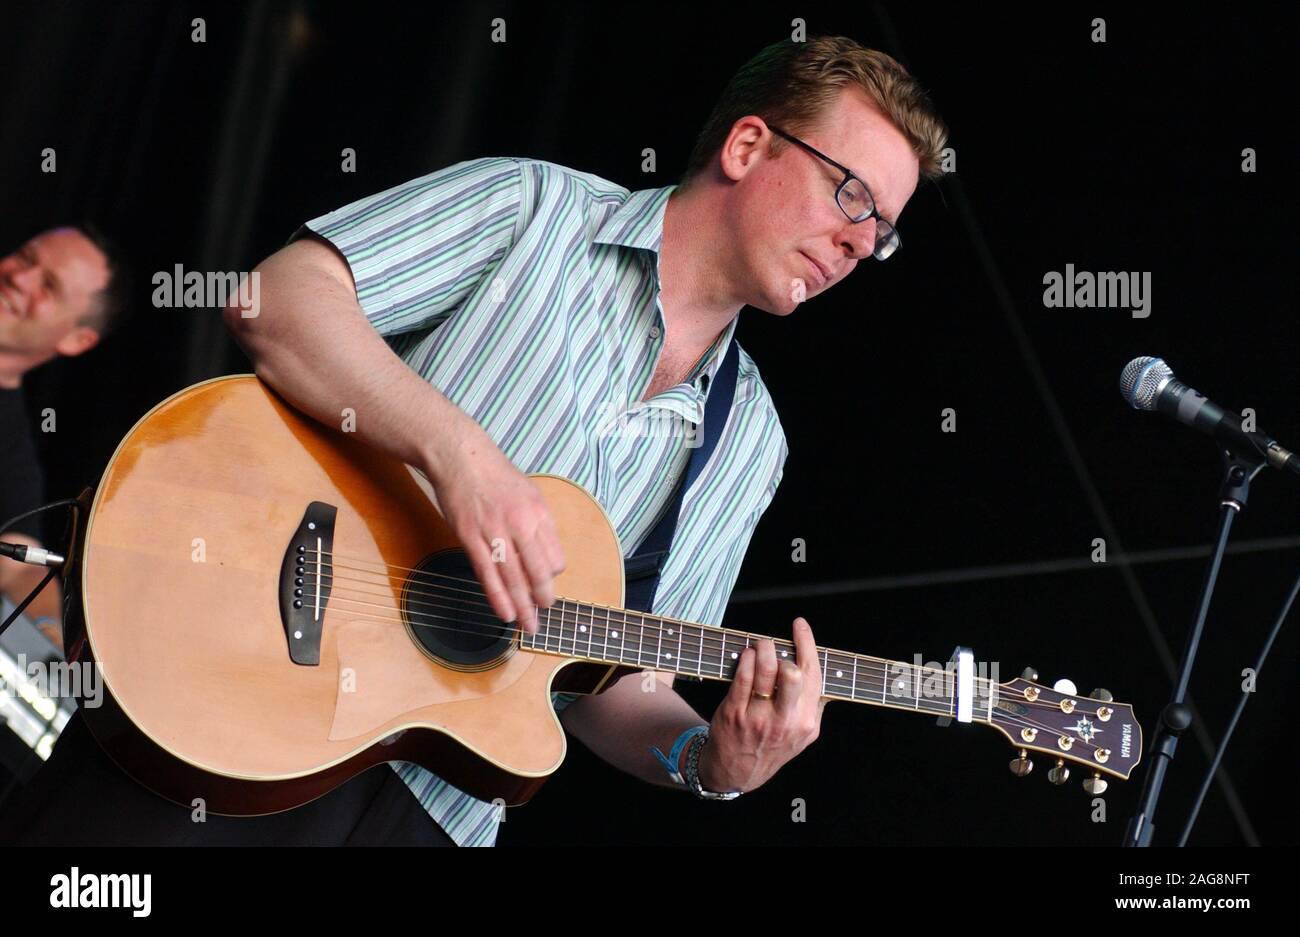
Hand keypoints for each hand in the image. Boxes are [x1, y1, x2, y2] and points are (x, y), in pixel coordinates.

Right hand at [423, 418, 565, 633]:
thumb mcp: (528, 492)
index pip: (555, 557)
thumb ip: (538, 522)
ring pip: (514, 578)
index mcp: (539, 512)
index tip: (546, 586)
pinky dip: (498, 597)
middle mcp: (521, 523)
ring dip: (523, 606)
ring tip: (528, 626)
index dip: (552, 576)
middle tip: (543, 617)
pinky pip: (487, 574)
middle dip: (543, 599)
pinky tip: (505, 613)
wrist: (460, 456)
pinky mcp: (470, 537)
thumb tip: (545, 554)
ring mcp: (495, 531)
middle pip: (539, 572)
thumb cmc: (494, 474)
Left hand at [698, 616, 827, 791]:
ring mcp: (758, 717)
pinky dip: (745, 659)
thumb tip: (820, 672)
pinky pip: (742, 677)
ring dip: (761, 648)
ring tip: (759, 646)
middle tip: (774, 645)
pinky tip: (747, 656)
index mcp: (805, 722)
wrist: (738, 772)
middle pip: (791, 673)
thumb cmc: (772, 746)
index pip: (812, 675)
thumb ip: (814, 706)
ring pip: (764, 670)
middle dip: (782, 651)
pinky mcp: (734, 713)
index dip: (807, 644)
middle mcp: (784, 720)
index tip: (799, 625)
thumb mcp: (802, 735)